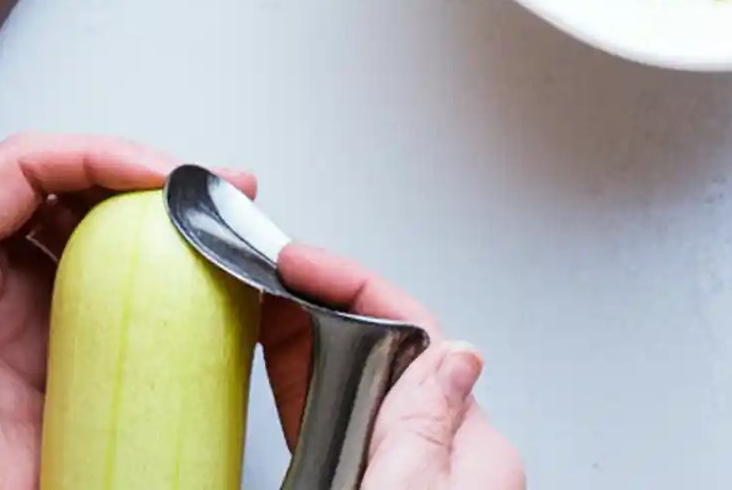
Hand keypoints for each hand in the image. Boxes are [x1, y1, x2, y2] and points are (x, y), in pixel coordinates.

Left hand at [0, 133, 255, 489]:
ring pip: (88, 234)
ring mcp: (27, 322)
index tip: (152, 173)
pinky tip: (184, 272)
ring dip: (144, 212)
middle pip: (58, 190)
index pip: (11, 176)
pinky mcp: (65, 361)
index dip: (87, 156)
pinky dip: (152, 271)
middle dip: (128, 171)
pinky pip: (113, 297)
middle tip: (194, 185)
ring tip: (201, 212)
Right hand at [260, 244, 525, 488]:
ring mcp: (407, 471)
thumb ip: (424, 421)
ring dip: (307, 338)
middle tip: (268, 270)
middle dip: (324, 303)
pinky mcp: (367, 483)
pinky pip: (333, 421)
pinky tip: (276, 362)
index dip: (349, 287)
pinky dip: (303, 384)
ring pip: (353, 382)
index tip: (296, 263)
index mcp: (471, 448)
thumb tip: (455, 353)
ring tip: (260, 299)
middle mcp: (446, 454)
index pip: (414, 333)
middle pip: (379, 351)